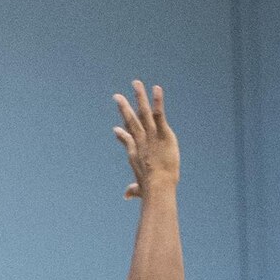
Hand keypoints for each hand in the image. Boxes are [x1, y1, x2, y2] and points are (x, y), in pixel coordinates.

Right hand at [113, 79, 177, 197]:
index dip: (122, 133)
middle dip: (124, 107)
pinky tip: (156, 89)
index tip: (116, 128)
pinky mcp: (162, 133)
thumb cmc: (150, 189)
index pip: (127, 139)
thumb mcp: (140, 189)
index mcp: (135, 152)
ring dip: (139, 97)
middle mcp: (140, 140)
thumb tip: (126, 196)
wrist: (158, 185)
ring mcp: (150, 135)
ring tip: (136, 83)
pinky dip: (158, 101)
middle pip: (131, 120)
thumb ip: (133, 191)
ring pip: (143, 112)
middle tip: (117, 96)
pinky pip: (159, 114)